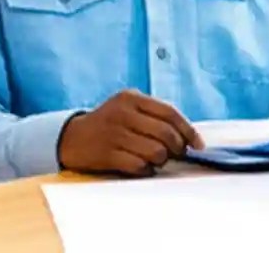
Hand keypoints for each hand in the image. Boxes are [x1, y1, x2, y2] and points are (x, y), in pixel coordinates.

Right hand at [58, 89, 203, 175]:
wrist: (70, 138)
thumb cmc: (109, 123)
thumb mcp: (128, 108)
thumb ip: (153, 116)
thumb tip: (187, 137)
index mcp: (131, 98)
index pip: (169, 113)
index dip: (188, 130)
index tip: (198, 144)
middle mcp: (122, 113)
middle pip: (165, 133)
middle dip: (177, 147)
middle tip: (177, 154)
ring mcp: (114, 133)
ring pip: (155, 151)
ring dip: (161, 160)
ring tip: (155, 159)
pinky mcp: (106, 154)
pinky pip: (139, 166)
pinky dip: (146, 169)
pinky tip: (142, 167)